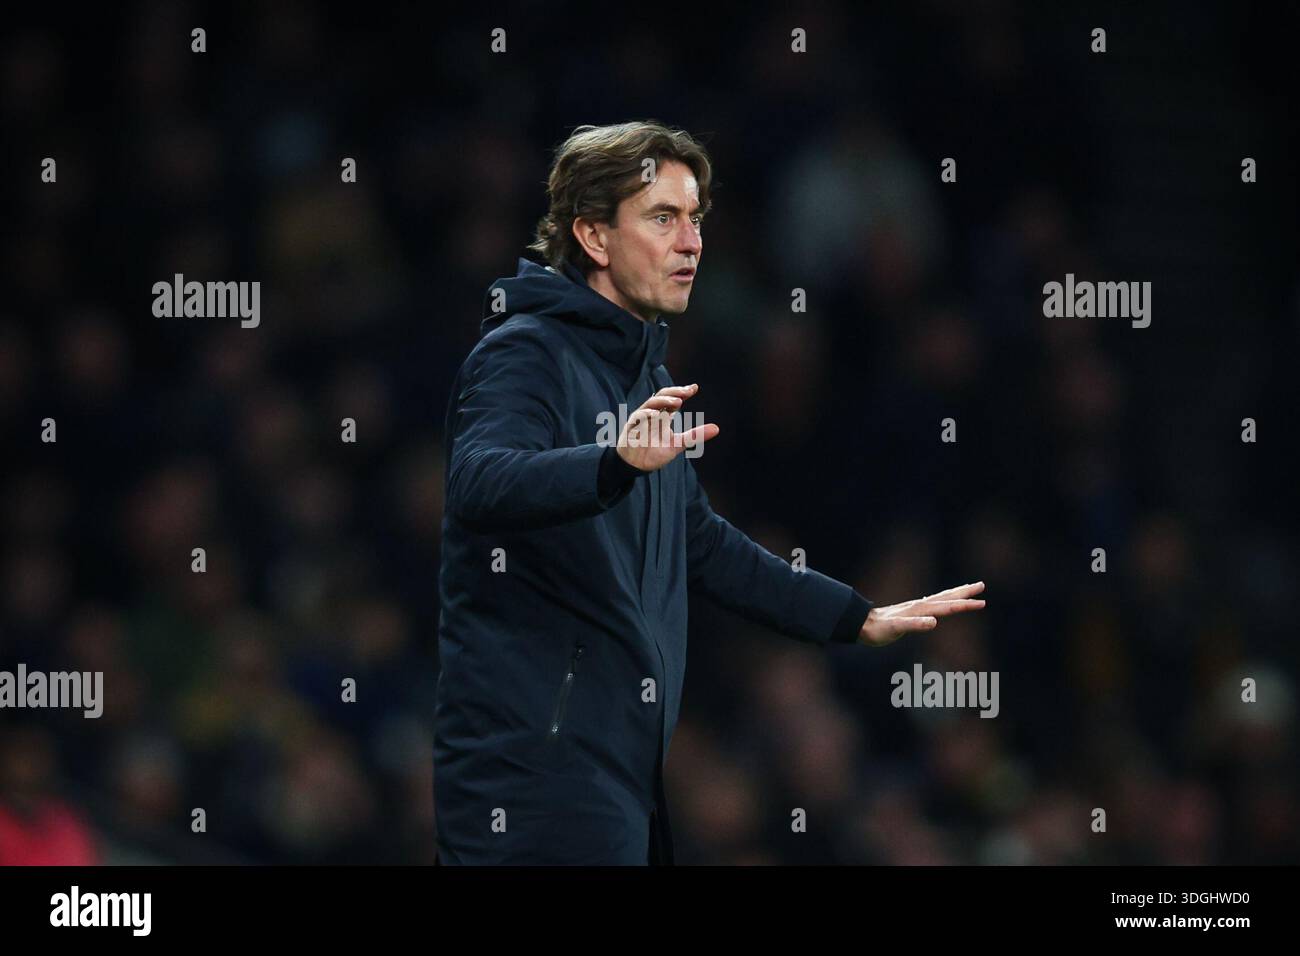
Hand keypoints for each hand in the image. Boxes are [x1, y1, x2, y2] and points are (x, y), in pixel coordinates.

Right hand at [617, 383, 719, 471]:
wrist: (636, 466)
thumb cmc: (654, 453)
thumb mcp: (678, 444)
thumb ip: (694, 435)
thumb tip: (717, 428)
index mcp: (663, 416)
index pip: (673, 400)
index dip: (683, 392)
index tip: (695, 388)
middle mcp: (652, 414)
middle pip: (662, 396)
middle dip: (674, 392)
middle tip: (687, 392)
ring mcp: (641, 419)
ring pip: (651, 403)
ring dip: (664, 401)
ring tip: (677, 401)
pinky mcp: (631, 427)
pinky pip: (638, 416)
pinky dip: (647, 414)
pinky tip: (657, 414)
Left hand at [858, 581, 985, 646]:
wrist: (861, 624)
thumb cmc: (877, 629)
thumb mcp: (895, 628)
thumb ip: (914, 625)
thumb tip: (934, 622)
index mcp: (920, 610)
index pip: (947, 607)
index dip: (965, 605)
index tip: (982, 603)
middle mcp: (919, 606)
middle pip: (946, 597)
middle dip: (965, 592)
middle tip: (982, 585)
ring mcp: (915, 608)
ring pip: (940, 599)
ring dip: (956, 595)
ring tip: (969, 590)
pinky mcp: (911, 613)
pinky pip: (932, 606)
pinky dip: (942, 603)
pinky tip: (943, 604)